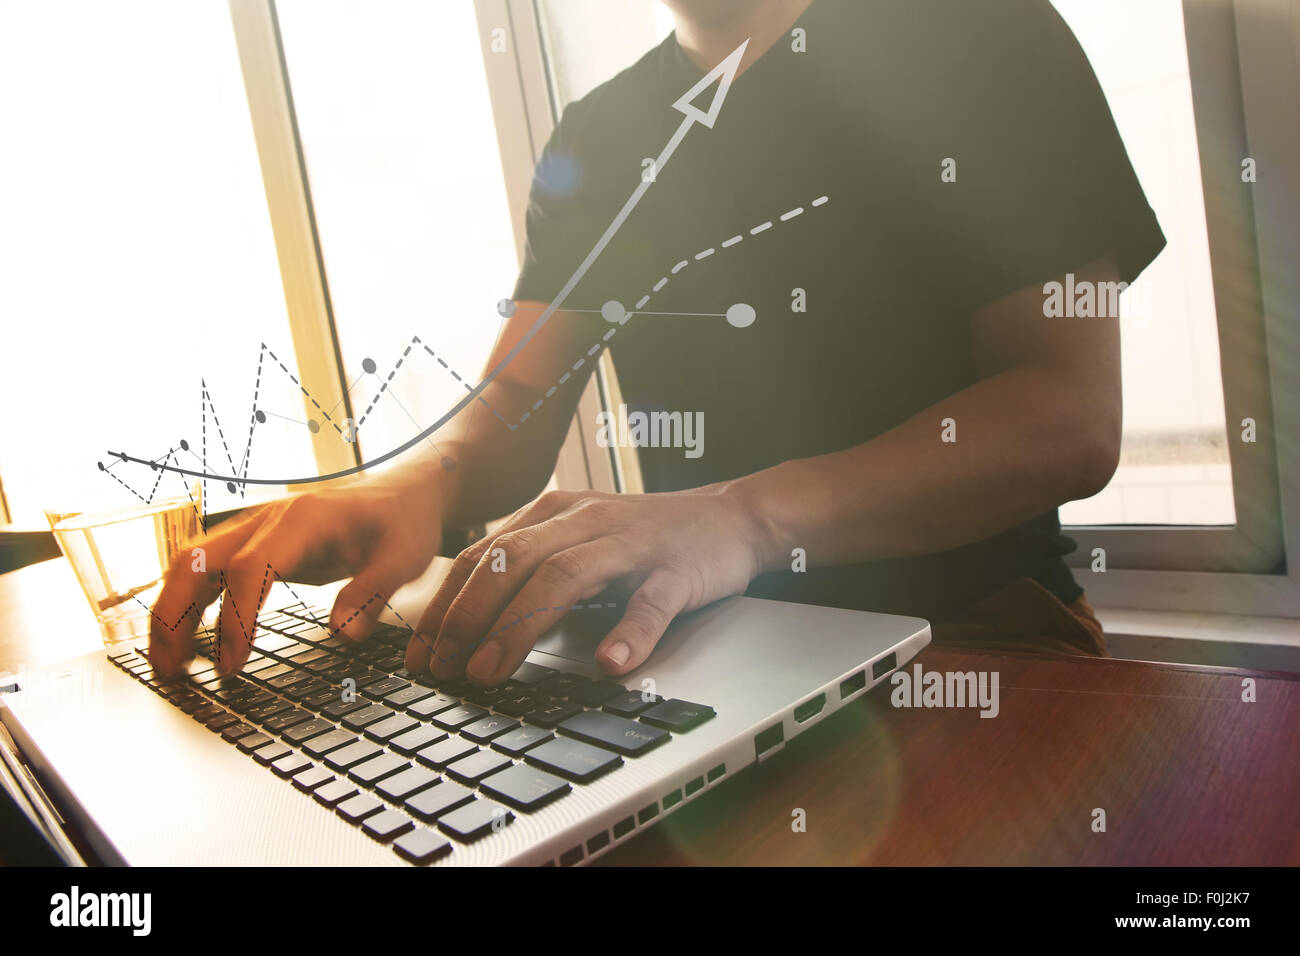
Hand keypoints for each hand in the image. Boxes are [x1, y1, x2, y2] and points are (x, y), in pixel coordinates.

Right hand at [148, 463, 443, 676]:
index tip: (232, 665)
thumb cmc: (403, 522)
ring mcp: (256, 530)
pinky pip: (209, 572)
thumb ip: (372, 593)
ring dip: (172, 612)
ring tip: (168, 666)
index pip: (250, 568)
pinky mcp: (256, 546)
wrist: (403, 493)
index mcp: (302, 519)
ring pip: (192, 565)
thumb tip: (343, 634)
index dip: (235, 618)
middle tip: (173, 673)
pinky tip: (189, 643)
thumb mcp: (404, 558)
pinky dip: (191, 605)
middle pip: (198, 561)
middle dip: (175, 616)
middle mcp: (268, 519)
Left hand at [405, 487, 766, 685]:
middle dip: (469, 617)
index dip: (445, 607)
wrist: (730, 518)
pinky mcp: (678, 570)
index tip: (420, 656)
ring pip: (566, 577)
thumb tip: (461, 623)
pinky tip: (611, 663)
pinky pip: (651, 602)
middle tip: (446, 668)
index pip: (482, 556)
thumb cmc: (643, 539)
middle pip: (512, 562)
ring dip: (521, 625)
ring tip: (493, 670)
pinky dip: (630, 632)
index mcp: (553, 513)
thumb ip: (528, 569)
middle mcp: (585, 520)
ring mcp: (632, 544)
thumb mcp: (576, 541)